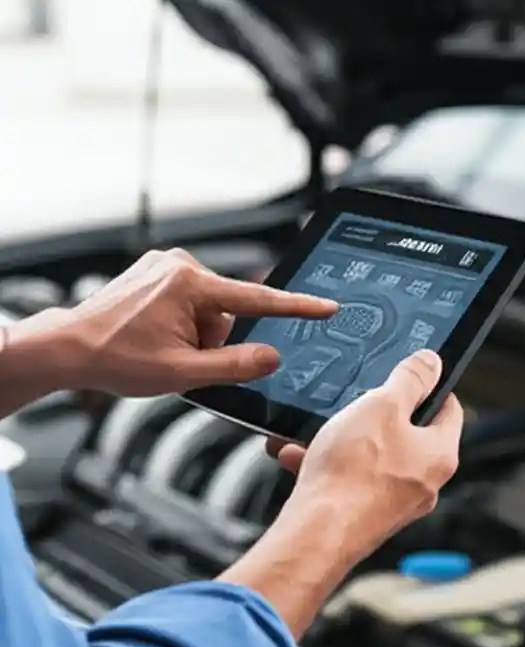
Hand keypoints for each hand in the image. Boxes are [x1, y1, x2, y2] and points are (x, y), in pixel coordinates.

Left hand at [21, 248, 336, 395]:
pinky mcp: (156, 270)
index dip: (297, 307)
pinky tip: (156, 334)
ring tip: (161, 347)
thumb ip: (235, 365)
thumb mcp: (182, 373)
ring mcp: (166, 265)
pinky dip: (183, 322)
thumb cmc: (115, 358)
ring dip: (198, 333)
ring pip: (210, 309)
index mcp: (190, 284)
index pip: (258, 299)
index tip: (327, 306)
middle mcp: (180, 266)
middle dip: (215, 338)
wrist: (67, 348)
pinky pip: (191, 300)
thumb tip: (271, 357)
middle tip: (180, 357)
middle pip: (228, 311)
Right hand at [266, 350, 464, 556]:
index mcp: (440, 455)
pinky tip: (296, 456)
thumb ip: (409, 380)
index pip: (449, 410)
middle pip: (407, 435)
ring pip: (370, 458)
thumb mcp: (382, 406)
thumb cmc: (353, 473)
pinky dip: (325, 466)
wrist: (316, 535)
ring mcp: (394, 505)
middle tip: (355, 401)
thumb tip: (431, 362)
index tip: (410, 375)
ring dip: (341, 440)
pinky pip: (347, 482)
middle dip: (375, 414)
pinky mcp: (364, 518)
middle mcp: (424, 484)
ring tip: (314, 429)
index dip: (430, 388)